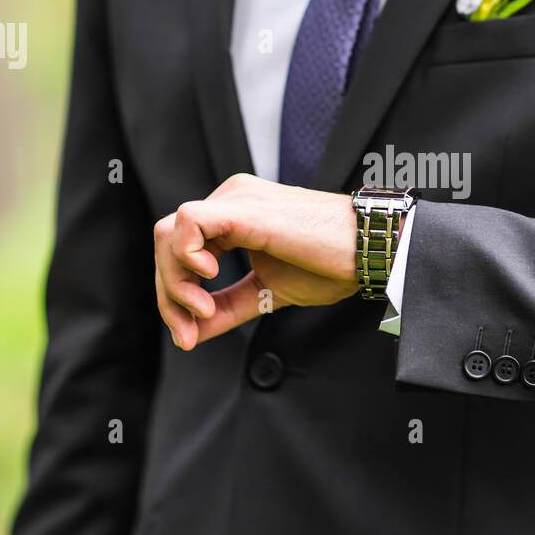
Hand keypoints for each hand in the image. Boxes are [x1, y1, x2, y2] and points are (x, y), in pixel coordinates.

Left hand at [154, 174, 359, 348]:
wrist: (368, 250)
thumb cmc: (330, 265)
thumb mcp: (266, 292)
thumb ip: (226, 308)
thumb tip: (189, 335)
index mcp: (233, 215)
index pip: (179, 249)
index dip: (174, 295)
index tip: (190, 335)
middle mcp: (229, 199)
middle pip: (165, 242)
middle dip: (169, 295)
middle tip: (191, 332)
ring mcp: (234, 198)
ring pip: (168, 234)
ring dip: (175, 281)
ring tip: (204, 309)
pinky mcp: (242, 207)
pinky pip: (187, 223)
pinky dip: (186, 256)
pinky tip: (210, 277)